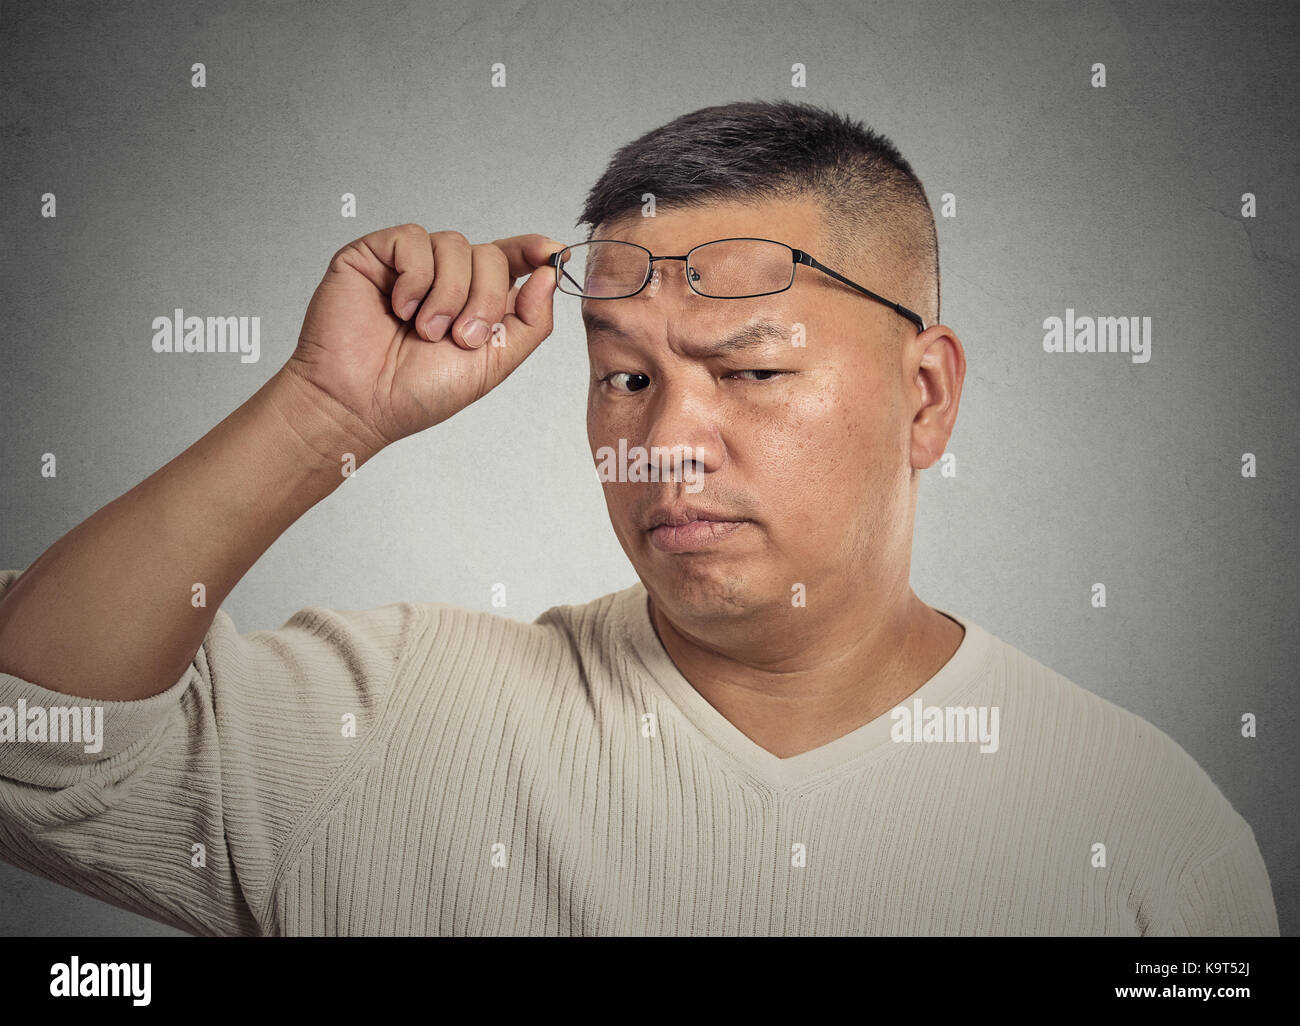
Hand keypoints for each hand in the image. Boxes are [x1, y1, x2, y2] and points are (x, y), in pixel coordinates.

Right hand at [281, 224, 565, 456]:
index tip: (554, 252)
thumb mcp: (494, 363)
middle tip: (461, 339)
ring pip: (454, 245)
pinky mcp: (374, 254)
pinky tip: (400, 308)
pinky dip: (415, 278)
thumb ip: (530, 321)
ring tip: (425, 331)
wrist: (360, 405)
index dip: (533, 249)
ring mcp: (410, 265)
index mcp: (475, 301)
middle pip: (489, 254)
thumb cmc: (417, 392)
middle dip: (484, 299)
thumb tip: (552, 273)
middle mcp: (444, 278)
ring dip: (449, 295)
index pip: (511, 259)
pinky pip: (413, 240)